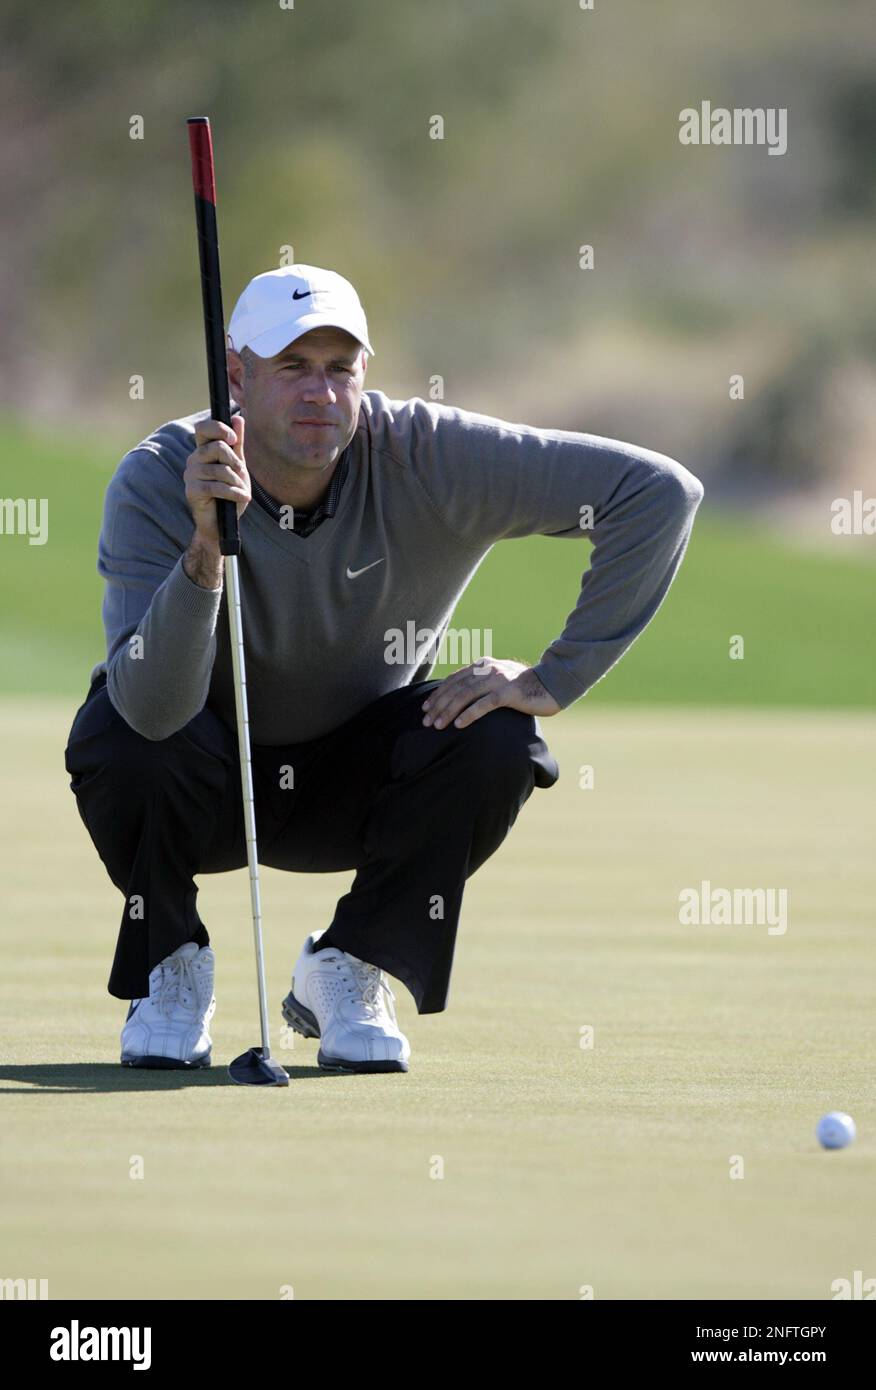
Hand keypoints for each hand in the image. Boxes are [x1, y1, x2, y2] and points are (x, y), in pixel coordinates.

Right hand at [184, 414, 249, 548]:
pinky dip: (234, 493)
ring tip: (242, 491)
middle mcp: (193, 460)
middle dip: (235, 461)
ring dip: (237, 481)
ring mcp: (190, 475)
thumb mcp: (237, 466)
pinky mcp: (191, 491)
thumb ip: (237, 444)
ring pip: (219, 469)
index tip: (233, 439)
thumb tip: (238, 417)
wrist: (222, 523)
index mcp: (203, 450)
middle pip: (217, 447)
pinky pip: (216, 487)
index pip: (203, 428)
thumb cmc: (229, 493)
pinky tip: (243, 498)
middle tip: (240, 473)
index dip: (218, 428)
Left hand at [421, 659, 560, 729]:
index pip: (454, 680)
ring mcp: (498, 680)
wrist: (552, 685)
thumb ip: (482, 684)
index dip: (438, 694)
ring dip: (449, 711)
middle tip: (427, 721)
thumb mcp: (499, 681)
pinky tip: (459, 724)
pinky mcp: (509, 692)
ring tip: (438, 726)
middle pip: (456, 688)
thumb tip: (461, 697)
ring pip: (466, 695)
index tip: (426, 708)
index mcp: (483, 665)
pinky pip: (484, 704)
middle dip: (438, 705)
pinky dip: (469, 714)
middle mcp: (488, 669)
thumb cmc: (524, 688)